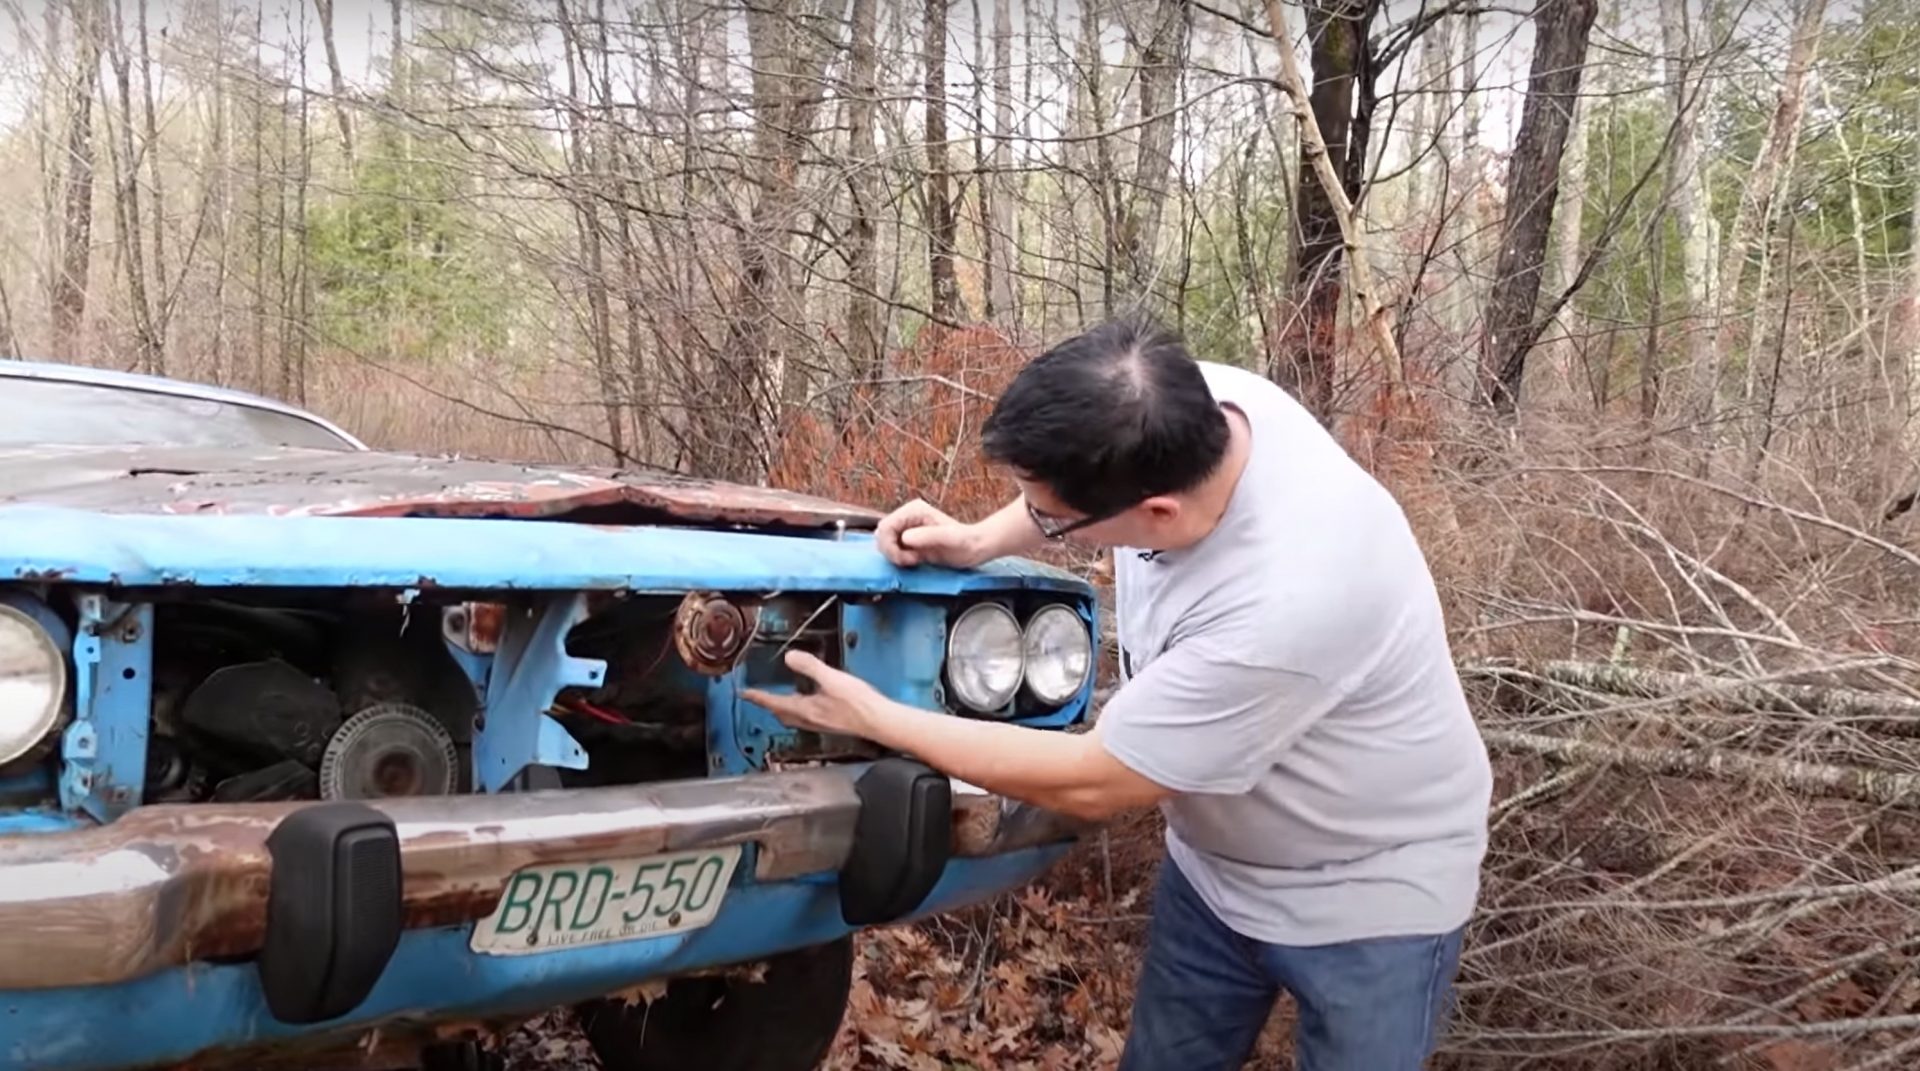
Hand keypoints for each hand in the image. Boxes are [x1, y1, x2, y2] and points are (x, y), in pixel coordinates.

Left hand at [740, 651, 887, 737]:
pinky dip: (798, 710)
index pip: (774, 703)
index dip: (758, 697)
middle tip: (758, 698)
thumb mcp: (831, 679)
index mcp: (805, 709)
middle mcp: (809, 720)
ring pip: (793, 718)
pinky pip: (806, 718)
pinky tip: (808, 703)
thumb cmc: (857, 702)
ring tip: (779, 700)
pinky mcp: (831, 723)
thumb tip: (789, 657)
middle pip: (782, 714)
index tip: (744, 693)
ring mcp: (820, 724)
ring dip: (783, 709)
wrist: (878, 721)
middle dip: (769, 706)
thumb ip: (810, 667)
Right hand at [875, 498, 986, 568]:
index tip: (907, 559)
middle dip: (891, 551)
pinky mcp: (909, 540)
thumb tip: (905, 538)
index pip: (885, 526)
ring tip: (915, 560)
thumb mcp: (947, 538)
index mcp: (913, 510)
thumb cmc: (964, 542)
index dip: (889, 545)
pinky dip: (899, 559)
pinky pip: (892, 550)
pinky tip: (915, 561)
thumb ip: (927, 536)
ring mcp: (907, 528)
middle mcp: (907, 517)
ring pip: (885, 543)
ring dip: (895, 556)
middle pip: (882, 534)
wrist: (974, 548)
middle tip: (911, 561)